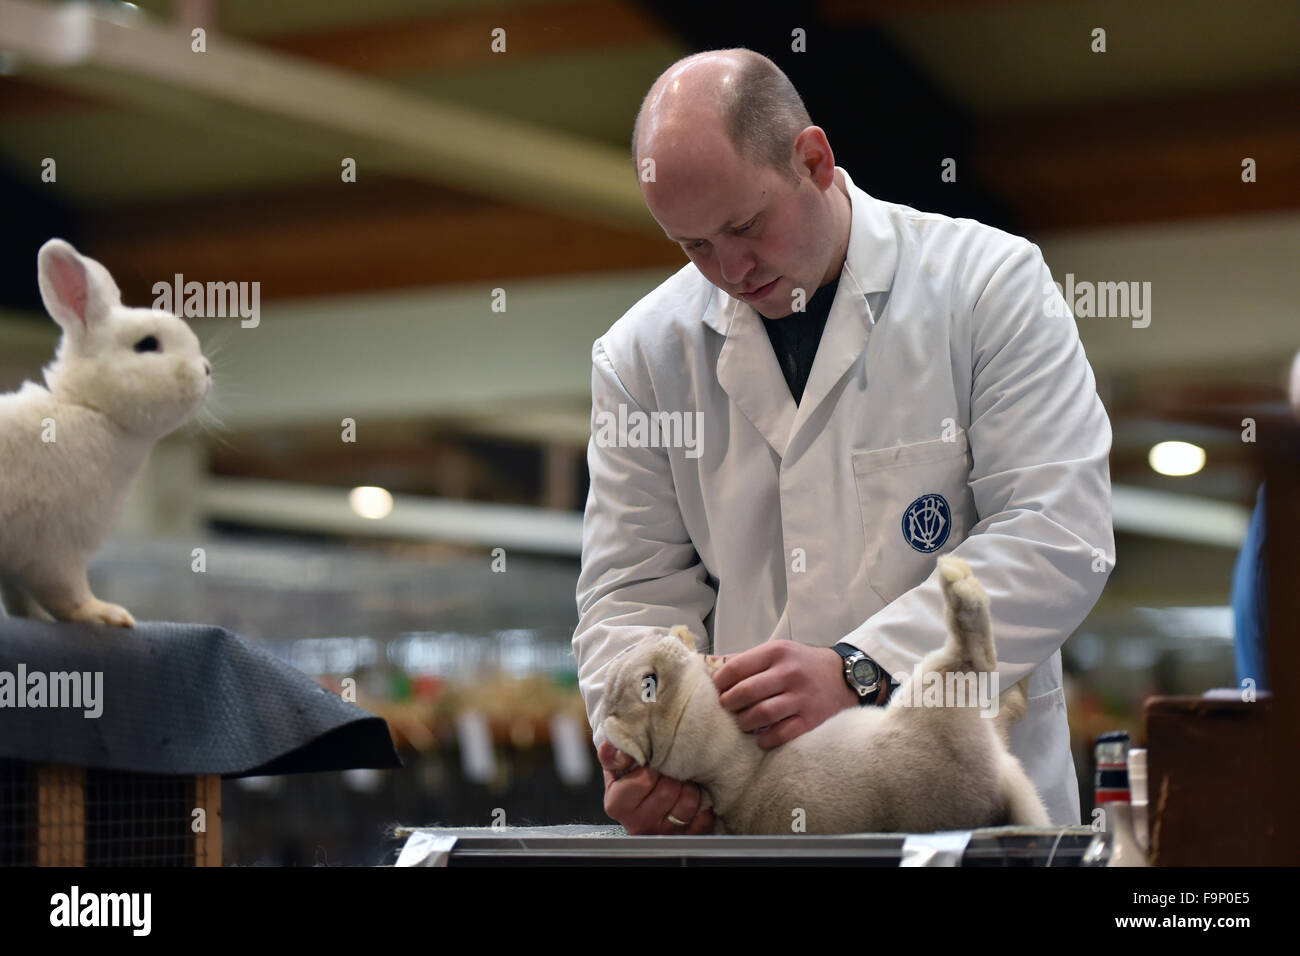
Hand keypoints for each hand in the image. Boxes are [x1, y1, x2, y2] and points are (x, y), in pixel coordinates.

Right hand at [597, 740, 714, 834]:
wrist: (643, 807)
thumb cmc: (630, 783)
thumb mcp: (615, 768)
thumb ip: (612, 755)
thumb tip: (622, 752)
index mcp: (617, 805)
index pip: (644, 780)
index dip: (653, 767)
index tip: (652, 764)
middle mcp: (639, 824)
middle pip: (668, 790)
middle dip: (671, 775)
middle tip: (668, 772)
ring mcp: (664, 834)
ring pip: (689, 801)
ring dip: (689, 788)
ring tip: (680, 784)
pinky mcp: (687, 837)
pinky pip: (705, 816)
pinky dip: (703, 804)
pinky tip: (691, 799)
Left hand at [710, 641, 857, 748]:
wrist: (845, 677)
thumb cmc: (802, 665)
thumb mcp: (778, 652)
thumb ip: (746, 659)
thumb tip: (708, 664)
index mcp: (777, 652)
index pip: (736, 667)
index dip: (719, 682)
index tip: (715, 690)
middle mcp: (790, 673)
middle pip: (745, 692)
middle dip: (728, 704)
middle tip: (726, 709)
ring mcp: (802, 697)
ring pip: (761, 714)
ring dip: (744, 723)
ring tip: (742, 723)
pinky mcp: (812, 720)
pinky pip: (780, 734)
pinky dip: (765, 739)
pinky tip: (761, 738)